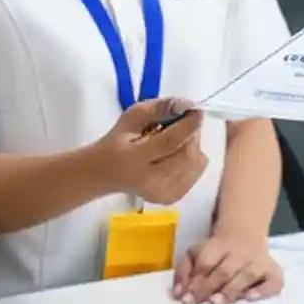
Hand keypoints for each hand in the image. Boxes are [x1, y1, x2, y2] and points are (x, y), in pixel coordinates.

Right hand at [89, 98, 207, 203]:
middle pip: (187, 157)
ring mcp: (162, 193)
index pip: (170, 143)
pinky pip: (195, 174)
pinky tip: (176, 155)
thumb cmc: (118, 142)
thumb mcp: (132, 117)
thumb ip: (159, 108)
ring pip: (195, 166)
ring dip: (193, 147)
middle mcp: (150, 181)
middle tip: (185, 124)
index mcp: (134, 159)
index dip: (188, 125)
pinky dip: (192, 160)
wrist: (105, 174)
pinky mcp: (171, 198)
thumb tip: (187, 104)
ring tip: (177, 141)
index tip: (197, 111)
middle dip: (192, 136)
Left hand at [173, 234, 283, 303]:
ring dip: (231, 290)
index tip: (187, 297)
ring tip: (217, 302)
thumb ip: (184, 270)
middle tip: (198, 302)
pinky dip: (263, 290)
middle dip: (211, 287)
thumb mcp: (197, 252)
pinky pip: (274, 282)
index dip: (197, 280)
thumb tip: (178, 293)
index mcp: (219, 245)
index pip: (207, 261)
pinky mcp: (273, 271)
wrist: (245, 233)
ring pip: (247, 276)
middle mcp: (241, 252)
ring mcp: (259, 261)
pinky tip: (249, 298)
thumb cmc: (216, 250)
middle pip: (225, 270)